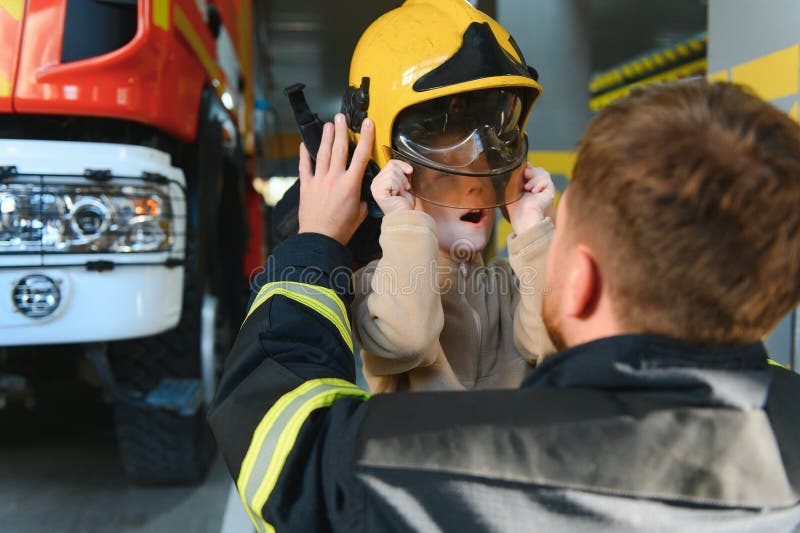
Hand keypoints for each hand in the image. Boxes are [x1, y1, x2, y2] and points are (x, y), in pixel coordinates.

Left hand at [298, 113, 373, 243]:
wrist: (320, 238)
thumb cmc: (342, 229)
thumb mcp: (360, 212)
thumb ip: (362, 197)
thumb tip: (360, 190)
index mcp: (351, 184)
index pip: (361, 155)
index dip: (366, 137)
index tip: (368, 123)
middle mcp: (334, 178)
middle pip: (340, 148)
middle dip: (341, 130)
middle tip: (341, 117)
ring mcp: (319, 180)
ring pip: (323, 153)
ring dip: (326, 137)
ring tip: (328, 125)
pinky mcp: (306, 186)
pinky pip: (304, 166)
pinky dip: (304, 155)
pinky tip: (303, 144)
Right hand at [370, 160, 414, 214]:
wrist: (405, 216)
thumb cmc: (405, 204)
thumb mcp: (405, 184)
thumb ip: (403, 173)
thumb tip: (407, 167)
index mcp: (381, 179)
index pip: (392, 163)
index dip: (403, 166)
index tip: (409, 173)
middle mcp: (375, 182)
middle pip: (392, 166)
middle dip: (402, 177)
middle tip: (403, 189)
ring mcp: (375, 186)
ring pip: (392, 172)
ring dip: (401, 184)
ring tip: (400, 193)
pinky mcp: (377, 190)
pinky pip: (391, 179)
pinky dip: (398, 187)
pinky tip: (396, 195)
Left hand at [506, 164, 554, 234]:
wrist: (522, 216)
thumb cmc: (515, 206)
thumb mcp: (513, 186)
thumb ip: (519, 175)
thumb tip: (527, 163)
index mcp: (528, 185)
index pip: (531, 169)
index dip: (528, 167)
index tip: (524, 168)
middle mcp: (537, 187)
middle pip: (537, 169)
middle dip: (531, 171)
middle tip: (526, 176)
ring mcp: (544, 189)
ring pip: (542, 172)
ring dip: (534, 178)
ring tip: (527, 188)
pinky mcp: (550, 191)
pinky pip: (546, 179)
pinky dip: (538, 183)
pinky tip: (533, 191)